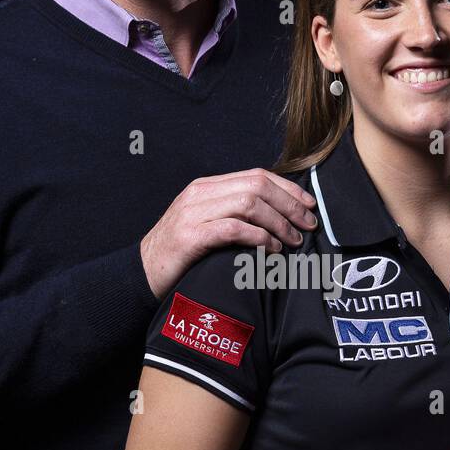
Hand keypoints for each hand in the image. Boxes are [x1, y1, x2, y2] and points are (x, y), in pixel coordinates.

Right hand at [139, 169, 317, 299]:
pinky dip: (259, 238)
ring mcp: (194, 212)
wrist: (141, 273)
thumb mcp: (206, 224)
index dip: (288, 189)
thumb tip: (277, 217)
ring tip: (293, 242)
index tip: (309, 206)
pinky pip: (233, 228)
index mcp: (207, 186)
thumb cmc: (180, 254)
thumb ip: (233, 214)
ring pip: (249, 203)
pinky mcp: (190, 236)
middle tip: (308, 226)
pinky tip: (271, 250)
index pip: (256, 176)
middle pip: (257, 186)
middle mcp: (200, 193)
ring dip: (278, 222)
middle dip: (289, 205)